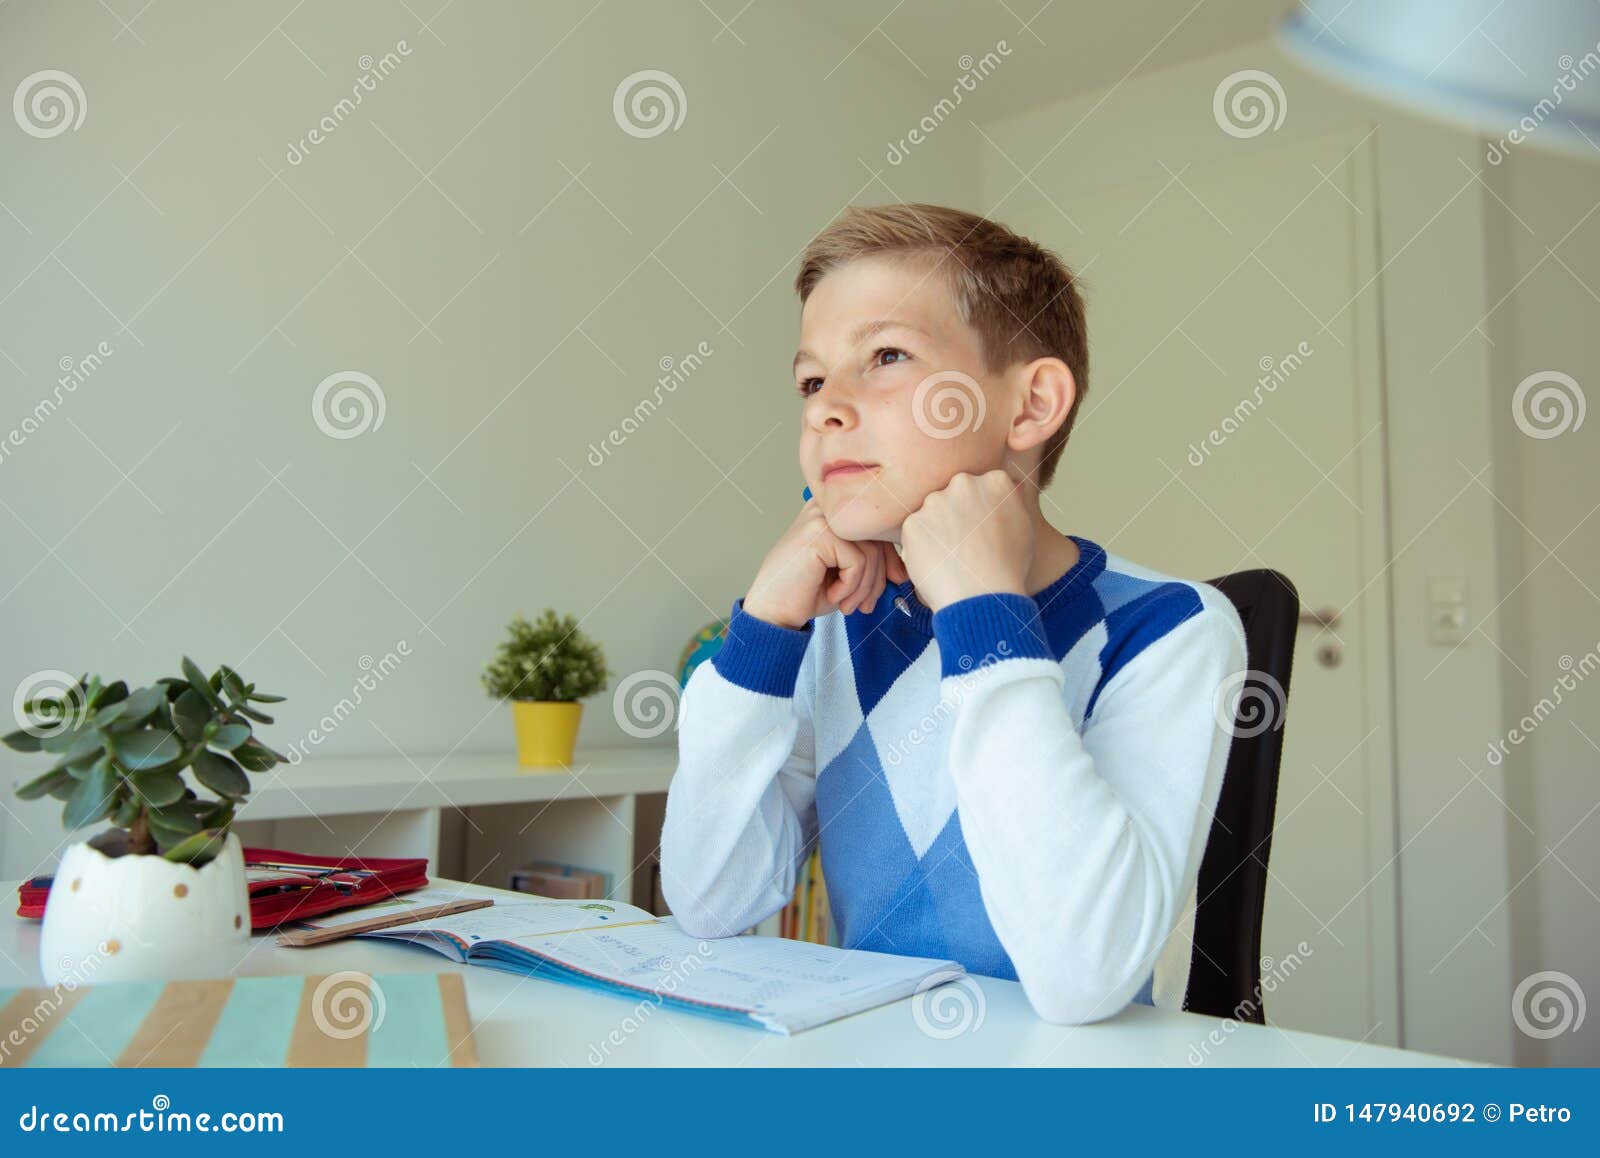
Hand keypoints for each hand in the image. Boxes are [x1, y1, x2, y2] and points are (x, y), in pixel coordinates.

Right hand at [743, 499, 909, 628]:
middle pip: (878, 538)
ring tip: (848, 605)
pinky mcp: (819, 533)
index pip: (878, 528)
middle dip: (879, 578)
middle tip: (867, 605)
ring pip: (871, 552)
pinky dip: (850, 587)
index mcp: (833, 512)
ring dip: (864, 588)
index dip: (891, 558)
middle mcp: (826, 508)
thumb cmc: (806, 593)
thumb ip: (872, 562)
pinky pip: (858, 562)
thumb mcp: (848, 575)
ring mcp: (821, 517)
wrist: (773, 612)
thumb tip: (904, 569)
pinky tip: (832, 596)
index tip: (893, 582)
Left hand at [899, 469, 1034, 611]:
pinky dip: (922, 546)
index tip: (982, 530)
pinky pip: (915, 531)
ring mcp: (934, 502)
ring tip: (952, 558)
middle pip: (954, 494)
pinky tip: (938, 563)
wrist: (982, 598)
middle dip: (956, 515)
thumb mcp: (1024, 527)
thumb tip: (1004, 487)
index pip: (982, 485)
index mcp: (995, 481)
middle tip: (964, 545)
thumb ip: (1009, 501)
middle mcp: (963, 483)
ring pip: (932, 512)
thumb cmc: (1009, 568)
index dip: (981, 509)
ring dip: (937, 529)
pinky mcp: (912, 523)